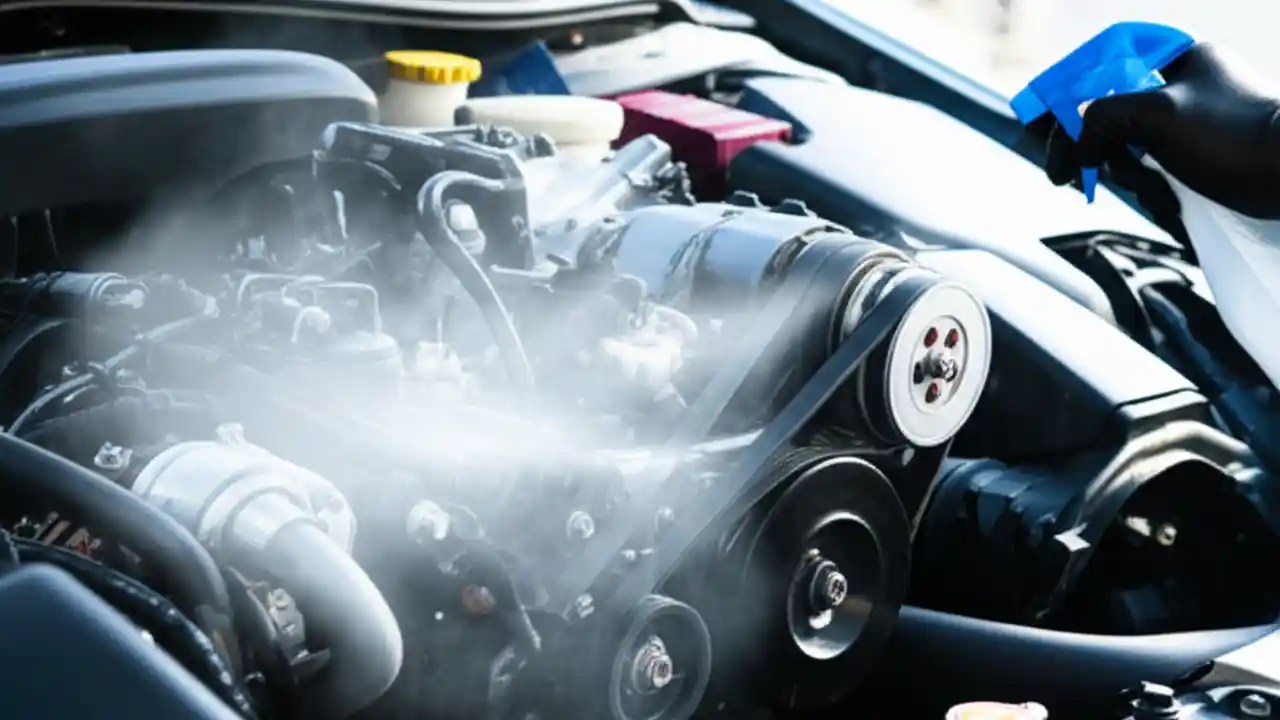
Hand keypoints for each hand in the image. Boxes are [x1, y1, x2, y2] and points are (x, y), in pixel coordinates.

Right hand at [1044, 43, 1279, 228]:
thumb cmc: (1236, 138)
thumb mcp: (1156, 115)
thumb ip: (1102, 118)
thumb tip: (1075, 141)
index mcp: (1175, 60)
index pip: (1102, 66)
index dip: (1067, 95)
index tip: (1044, 126)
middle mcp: (1180, 87)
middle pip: (1108, 113)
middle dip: (1098, 150)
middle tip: (1070, 176)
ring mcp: (1189, 124)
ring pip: (1128, 149)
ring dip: (1129, 177)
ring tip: (1152, 191)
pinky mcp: (1197, 159)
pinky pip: (1153, 172)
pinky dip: (1152, 192)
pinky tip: (1167, 203)